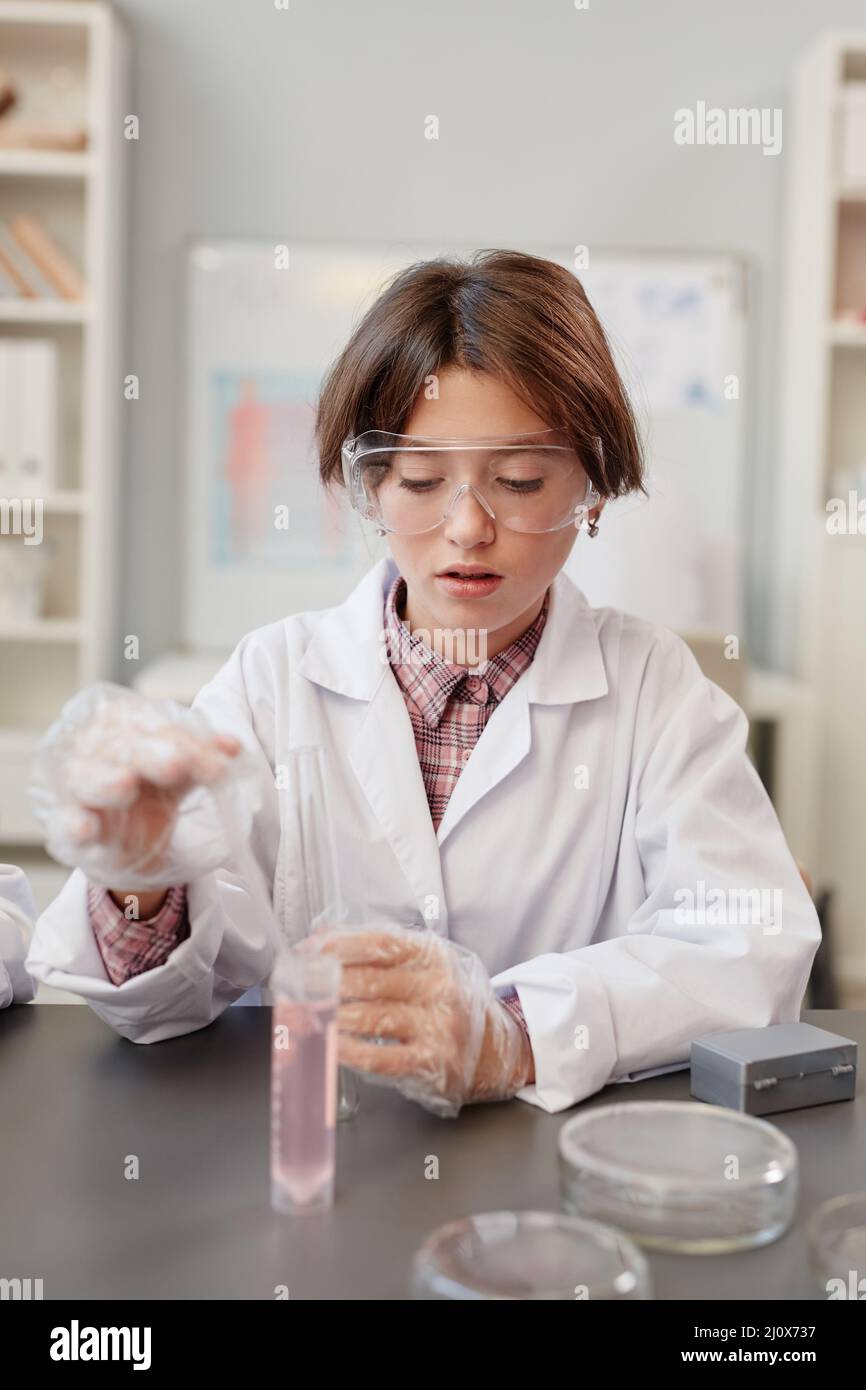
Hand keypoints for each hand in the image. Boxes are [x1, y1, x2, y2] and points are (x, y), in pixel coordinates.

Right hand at [30, 682, 242, 888]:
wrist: (127, 827)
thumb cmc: (152, 783)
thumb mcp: (183, 767)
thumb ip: (205, 756)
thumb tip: (234, 747)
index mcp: (123, 721)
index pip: (154, 723)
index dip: (186, 742)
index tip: (219, 767)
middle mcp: (95, 745)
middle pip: (122, 745)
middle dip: (151, 755)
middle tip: (177, 765)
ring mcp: (77, 783)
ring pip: (85, 777)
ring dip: (105, 781)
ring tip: (125, 785)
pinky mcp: (67, 821)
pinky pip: (66, 821)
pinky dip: (73, 825)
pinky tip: (85, 829)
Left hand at [305, 925, 533, 1116]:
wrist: (499, 1051)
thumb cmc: (452, 1006)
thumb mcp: (425, 969)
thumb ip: (378, 953)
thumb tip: (321, 936)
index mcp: (435, 957)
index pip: (381, 943)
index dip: (339, 945)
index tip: (309, 951)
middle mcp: (440, 987)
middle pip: (371, 980)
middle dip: (326, 984)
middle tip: (297, 987)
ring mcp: (439, 1026)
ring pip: (373, 1017)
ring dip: (333, 1016)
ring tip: (306, 1014)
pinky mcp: (433, 1063)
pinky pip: (381, 1057)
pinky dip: (350, 1051)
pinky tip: (331, 1044)